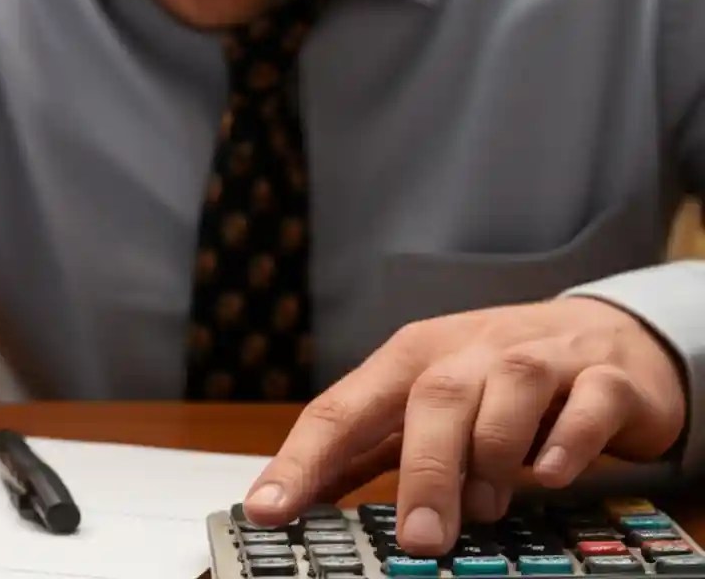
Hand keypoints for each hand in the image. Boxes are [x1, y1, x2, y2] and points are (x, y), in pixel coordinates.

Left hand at [242, 297, 686, 554]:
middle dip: (422, 472)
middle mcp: (468, 350)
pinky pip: (587, 403)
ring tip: (486, 506)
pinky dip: (567, 441)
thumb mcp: (424, 407)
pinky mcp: (605, 378)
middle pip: (432, 399)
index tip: (268, 511)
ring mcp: (539, 357)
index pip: (342, 408)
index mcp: (409, 360)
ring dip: (494, 455)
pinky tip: (551, 473)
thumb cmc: (494, 381)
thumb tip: (301, 499)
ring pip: (509, 390)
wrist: (607, 337)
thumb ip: (368, 450)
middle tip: (418, 539)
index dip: (302, 460)